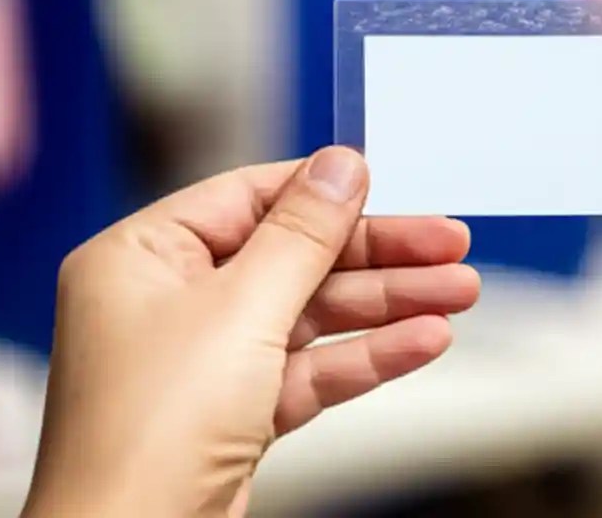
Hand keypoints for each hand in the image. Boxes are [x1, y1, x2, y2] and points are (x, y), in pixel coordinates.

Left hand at [22, 148, 478, 516]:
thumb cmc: (146, 434)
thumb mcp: (241, 310)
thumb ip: (301, 235)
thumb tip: (341, 166)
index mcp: (142, 257)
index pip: (249, 198)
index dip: (326, 193)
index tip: (392, 187)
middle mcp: (170, 303)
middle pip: (295, 258)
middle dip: (380, 257)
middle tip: (450, 245)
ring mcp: (206, 362)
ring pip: (314, 315)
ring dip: (389, 305)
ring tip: (458, 292)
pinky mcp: (237, 413)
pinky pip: (313, 368)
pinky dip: (369, 355)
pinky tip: (423, 341)